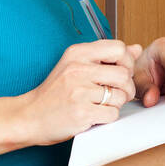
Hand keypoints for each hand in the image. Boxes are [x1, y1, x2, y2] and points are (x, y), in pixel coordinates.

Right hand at [18, 39, 141, 144]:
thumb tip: (136, 49)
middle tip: (116, 94)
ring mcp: (78, 91)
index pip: (118, 48)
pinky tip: (95, 115)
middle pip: (124, 74)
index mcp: (77, 53)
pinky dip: (108, 117)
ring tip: (103, 105)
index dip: (127, 62)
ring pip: (120, 95)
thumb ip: (106, 57)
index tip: (120, 72)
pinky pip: (112, 114)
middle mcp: (78, 69)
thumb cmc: (54, 93)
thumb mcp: (76, 66)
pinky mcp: (81, 112)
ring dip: (117, 104)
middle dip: (126, 87)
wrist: (29, 116)